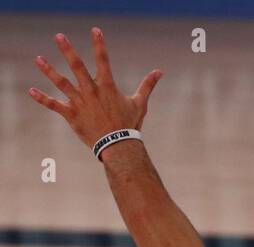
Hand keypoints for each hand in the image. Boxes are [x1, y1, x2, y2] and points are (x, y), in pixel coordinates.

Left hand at [29, 29, 160, 148]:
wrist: (119, 146)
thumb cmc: (130, 125)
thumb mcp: (140, 103)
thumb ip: (147, 85)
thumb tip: (159, 72)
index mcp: (107, 87)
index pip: (103, 60)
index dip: (99, 44)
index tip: (95, 30)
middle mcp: (91, 91)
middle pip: (77, 67)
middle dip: (68, 50)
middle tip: (59, 36)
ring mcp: (80, 102)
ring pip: (62, 83)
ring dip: (49, 71)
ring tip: (38, 59)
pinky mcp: (72, 114)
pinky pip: (54, 105)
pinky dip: (43, 98)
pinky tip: (31, 91)